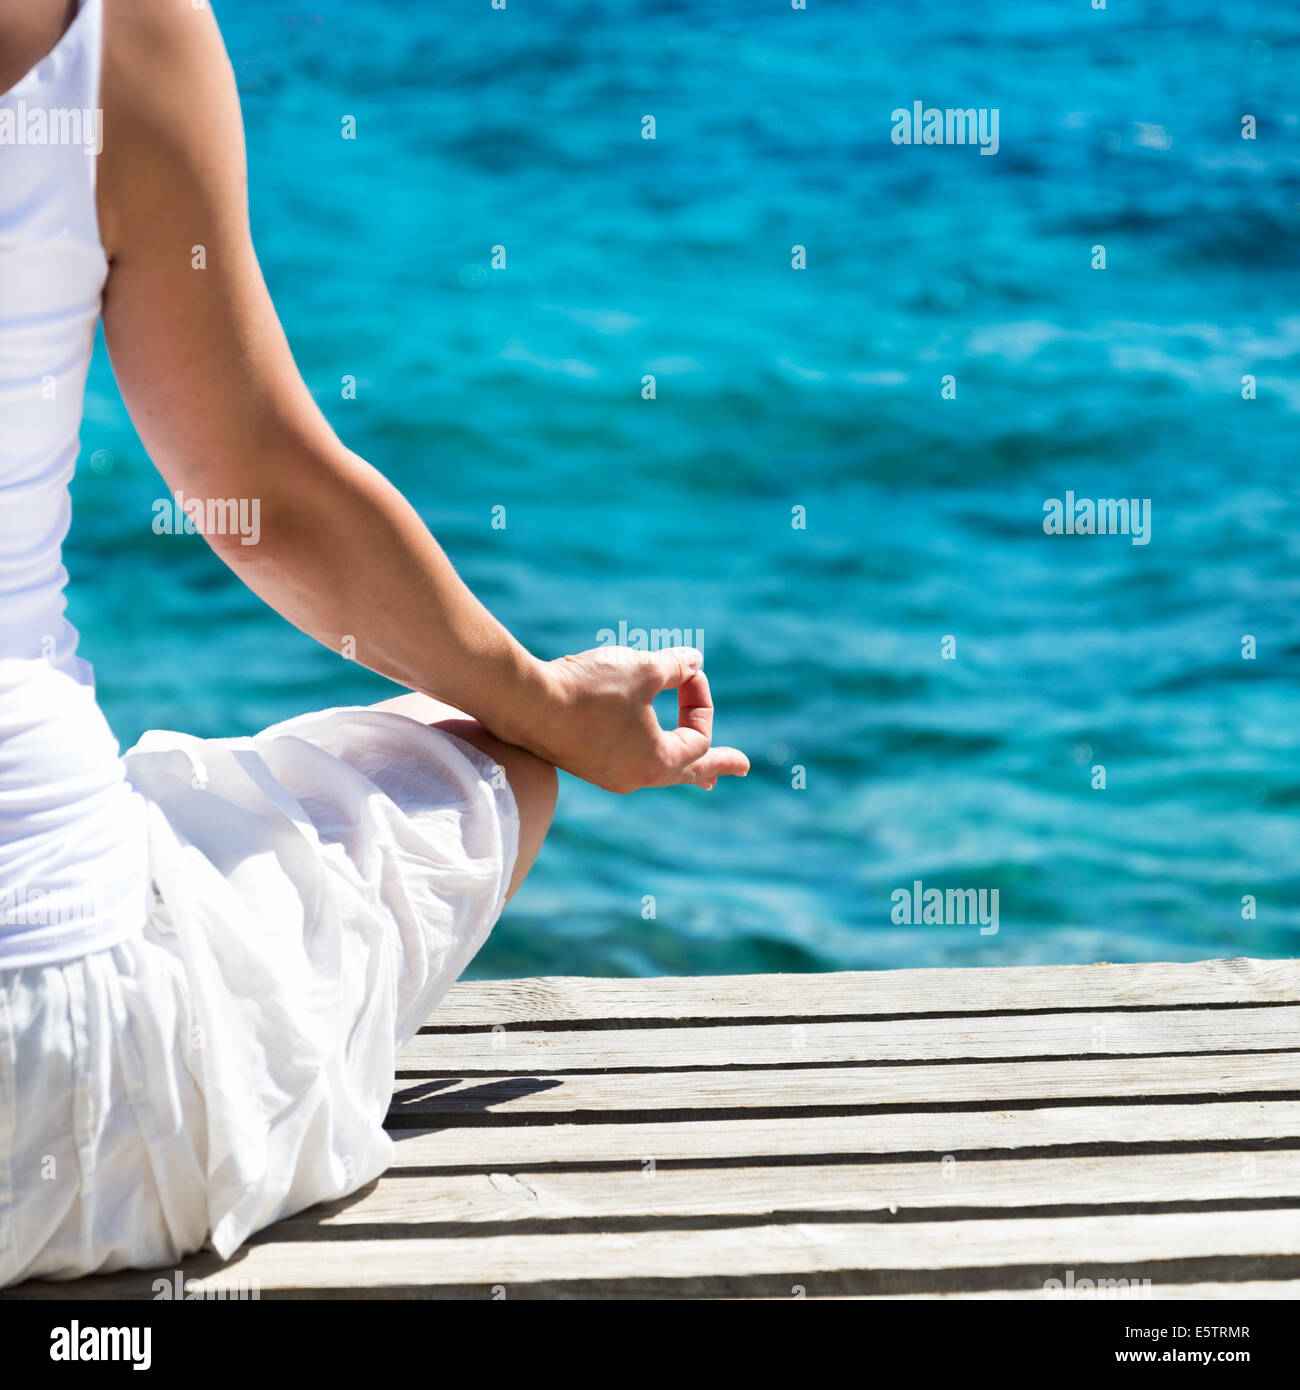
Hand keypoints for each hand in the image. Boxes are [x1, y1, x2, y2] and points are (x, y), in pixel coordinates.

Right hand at [514, 646, 749, 792]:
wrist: (523, 703)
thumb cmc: (587, 688)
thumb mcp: (642, 669)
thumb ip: (675, 667)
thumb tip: (694, 662)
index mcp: (657, 762)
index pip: (698, 735)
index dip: (699, 698)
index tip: (685, 671)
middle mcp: (635, 777)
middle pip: (687, 771)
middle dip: (716, 765)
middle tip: (741, 768)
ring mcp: (608, 774)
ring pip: (657, 769)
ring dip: (681, 762)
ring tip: (701, 773)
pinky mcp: (585, 763)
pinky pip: (630, 763)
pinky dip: (648, 755)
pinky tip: (645, 750)